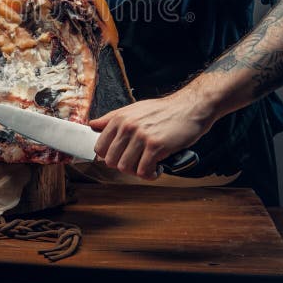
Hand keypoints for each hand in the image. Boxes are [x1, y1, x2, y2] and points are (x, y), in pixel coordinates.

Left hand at [89, 88, 216, 178]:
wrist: (190, 108)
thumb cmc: (164, 111)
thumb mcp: (134, 109)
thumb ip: (112, 119)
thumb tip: (92, 125)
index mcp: (119, 118)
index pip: (99, 147)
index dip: (110, 156)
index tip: (122, 157)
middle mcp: (127, 126)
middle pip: (111, 160)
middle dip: (123, 166)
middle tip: (137, 162)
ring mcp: (140, 136)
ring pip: (126, 168)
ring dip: (137, 171)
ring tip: (148, 165)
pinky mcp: (155, 146)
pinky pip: (143, 171)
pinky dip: (150, 174)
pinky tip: (157, 168)